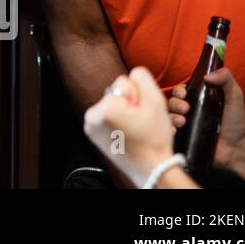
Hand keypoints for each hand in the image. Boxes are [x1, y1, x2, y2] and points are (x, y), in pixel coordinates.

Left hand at [83, 66, 176, 185]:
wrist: (151, 169)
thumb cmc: (154, 138)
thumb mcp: (156, 101)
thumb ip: (142, 78)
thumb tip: (130, 74)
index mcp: (106, 109)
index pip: (123, 81)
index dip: (138, 96)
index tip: (142, 114)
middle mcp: (92, 116)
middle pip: (114, 92)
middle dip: (128, 103)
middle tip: (138, 123)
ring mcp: (89, 125)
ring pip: (110, 102)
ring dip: (122, 110)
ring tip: (132, 128)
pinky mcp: (90, 132)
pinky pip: (104, 113)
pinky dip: (114, 119)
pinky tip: (124, 131)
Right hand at [167, 67, 244, 170]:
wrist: (238, 147)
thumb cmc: (236, 121)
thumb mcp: (235, 96)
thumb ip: (226, 79)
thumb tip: (207, 75)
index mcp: (197, 99)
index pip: (180, 91)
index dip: (178, 91)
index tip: (184, 94)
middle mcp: (188, 110)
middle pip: (171, 102)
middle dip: (175, 103)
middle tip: (185, 109)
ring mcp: (185, 125)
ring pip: (168, 116)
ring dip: (171, 117)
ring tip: (182, 122)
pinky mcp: (183, 138)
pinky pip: (169, 132)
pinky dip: (168, 131)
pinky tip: (174, 131)